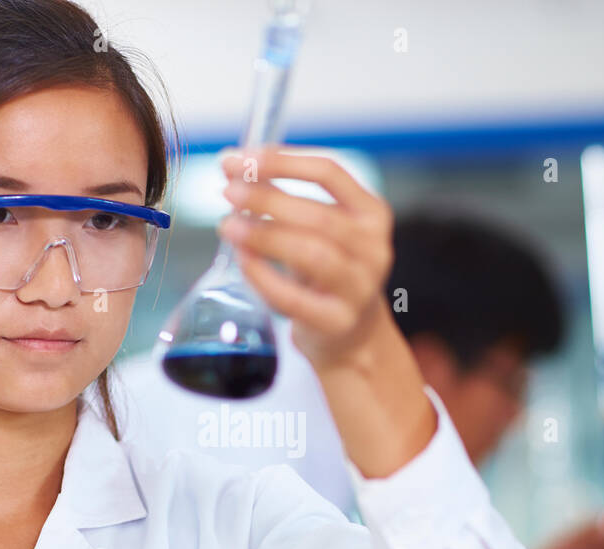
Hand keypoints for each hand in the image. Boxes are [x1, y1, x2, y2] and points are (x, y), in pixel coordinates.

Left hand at [217, 146, 394, 369]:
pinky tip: (243, 260)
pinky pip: (293, 297)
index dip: (283, 162)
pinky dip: (263, 276)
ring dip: (264, 236)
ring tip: (229, 226)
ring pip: (311, 253)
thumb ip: (281, 197)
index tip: (244, 159)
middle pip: (318, 214)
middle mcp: (374, 248)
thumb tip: (234, 166)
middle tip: (229, 192)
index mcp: (372, 213)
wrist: (352, 334)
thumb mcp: (316, 230)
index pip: (330, 173)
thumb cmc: (328, 273)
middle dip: (267, 200)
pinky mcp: (337, 322)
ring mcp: (360, 288)